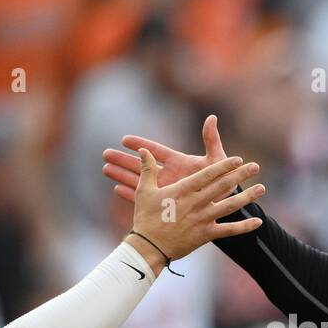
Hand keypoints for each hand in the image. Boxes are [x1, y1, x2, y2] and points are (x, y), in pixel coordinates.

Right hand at [103, 114, 230, 203]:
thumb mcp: (215, 162)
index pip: (157, 151)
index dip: (142, 145)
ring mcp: (167, 191)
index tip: (124, 139)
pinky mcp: (166, 206)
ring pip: (140, 182)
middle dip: (124, 160)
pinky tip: (116, 190)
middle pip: (143, 166)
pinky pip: (147, 200)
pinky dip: (132, 196)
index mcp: (180, 164)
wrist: (222, 210)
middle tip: (105, 154)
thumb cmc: (222, 184)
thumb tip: (212, 118)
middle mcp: (171, 176)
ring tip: (105, 169)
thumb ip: (211, 141)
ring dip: (122, 176)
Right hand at [128, 149, 265, 267]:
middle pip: (223, 186)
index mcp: (183, 191)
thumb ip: (147, 169)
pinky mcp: (206, 235)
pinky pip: (229, 231)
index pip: (208, 175)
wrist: (149, 248)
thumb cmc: (146, 218)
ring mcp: (202, 219)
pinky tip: (258, 223)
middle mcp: (196, 203)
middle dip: (240, 175)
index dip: (224, 166)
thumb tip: (144, 150)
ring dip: (247, 197)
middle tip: (256, 166)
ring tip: (262, 188)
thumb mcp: (145, 192)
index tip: (237, 159)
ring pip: (230, 206)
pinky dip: (244, 227)